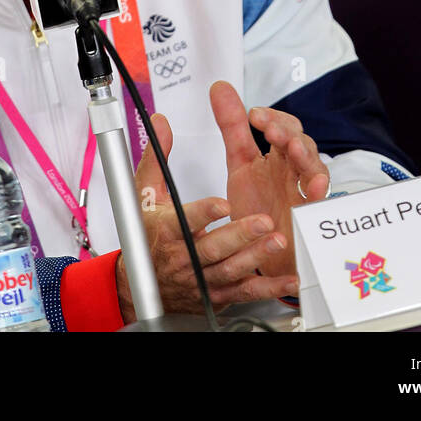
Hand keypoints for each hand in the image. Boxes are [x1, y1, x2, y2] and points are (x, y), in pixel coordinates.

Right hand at [115, 111, 299, 321]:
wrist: (135, 285)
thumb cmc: (145, 235)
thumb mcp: (145, 195)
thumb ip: (156, 157)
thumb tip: (161, 124)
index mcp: (167, 231)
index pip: (184, 222)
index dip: (203, 213)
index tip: (223, 203)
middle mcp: (184, 259)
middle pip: (212, 248)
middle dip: (240, 235)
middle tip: (265, 220)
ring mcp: (201, 280)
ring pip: (230, 270)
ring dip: (256, 257)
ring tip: (278, 240)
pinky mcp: (215, 296)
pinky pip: (243, 293)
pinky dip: (267, 287)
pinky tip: (285, 278)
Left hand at [210, 80, 329, 286]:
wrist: (262, 255)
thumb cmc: (259, 208)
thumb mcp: (240, 164)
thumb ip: (233, 127)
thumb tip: (219, 87)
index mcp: (279, 157)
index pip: (283, 127)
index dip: (272, 119)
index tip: (254, 116)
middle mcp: (295, 173)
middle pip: (302, 143)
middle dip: (289, 134)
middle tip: (272, 131)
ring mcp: (304, 195)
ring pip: (315, 170)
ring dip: (306, 157)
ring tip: (293, 148)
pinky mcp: (309, 221)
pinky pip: (320, 207)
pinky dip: (319, 196)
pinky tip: (313, 188)